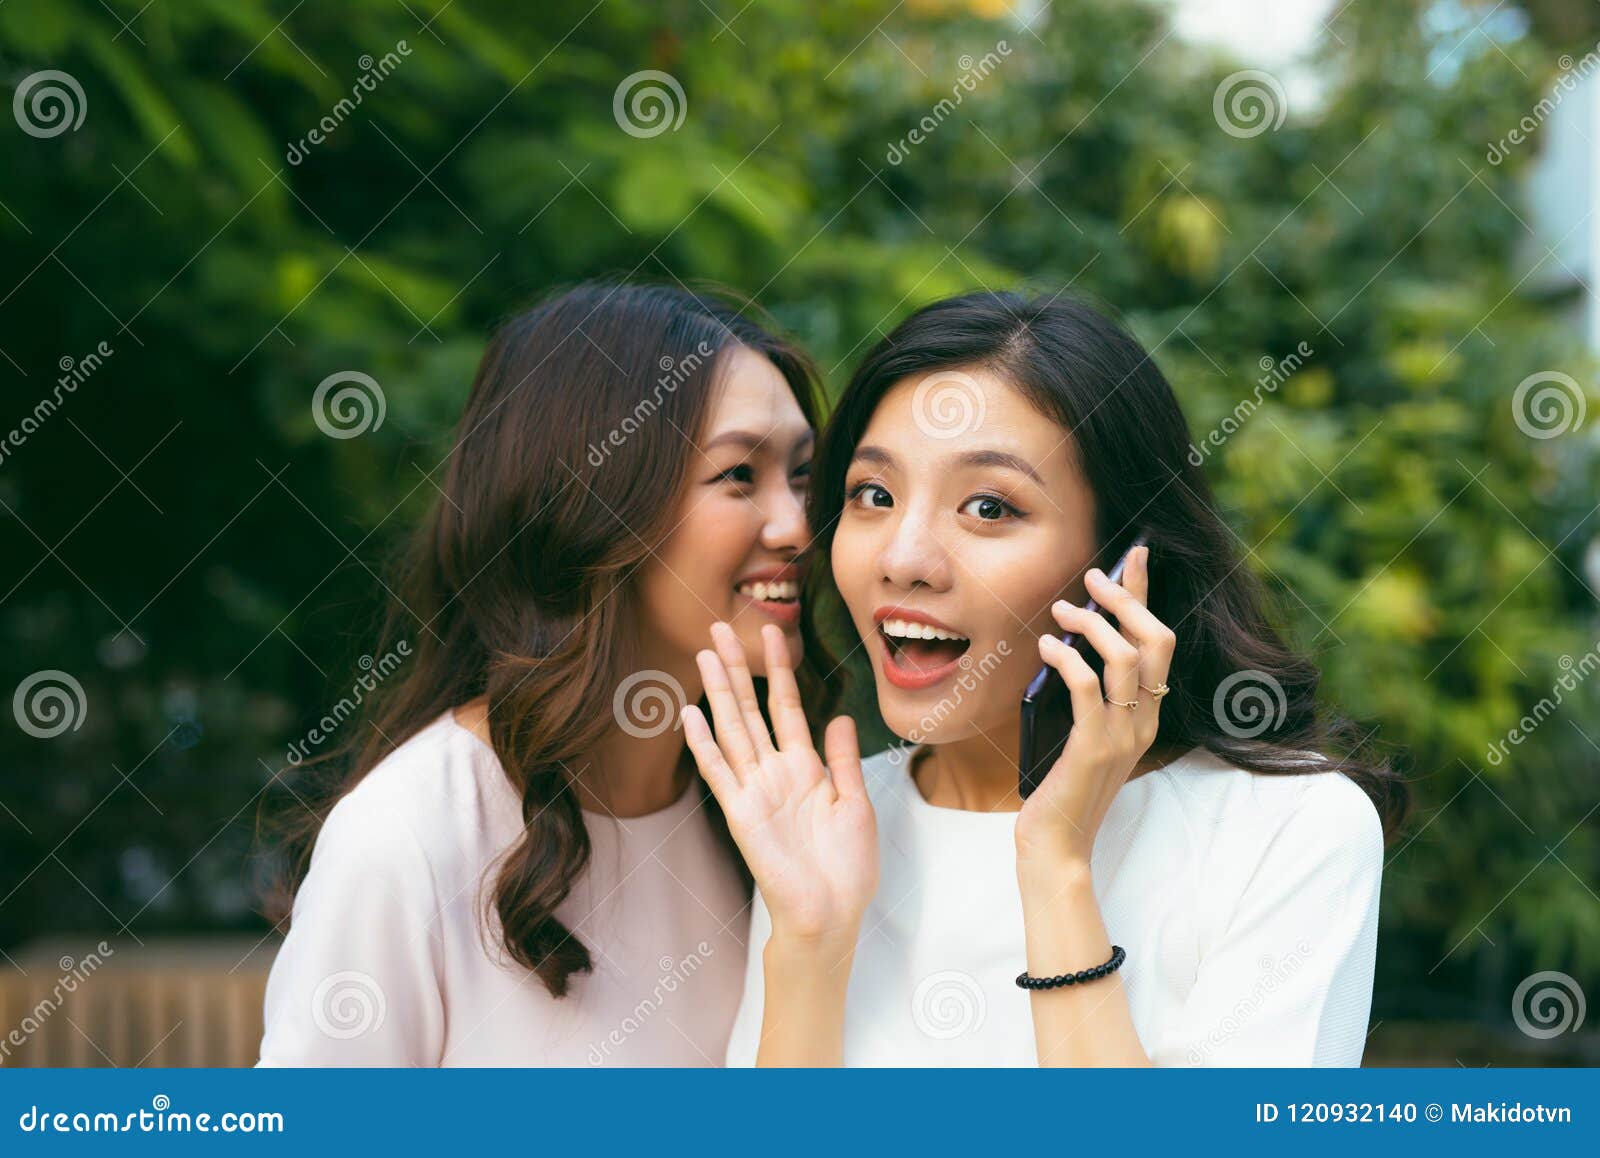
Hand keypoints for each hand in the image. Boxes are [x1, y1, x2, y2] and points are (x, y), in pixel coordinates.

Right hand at [680, 621, 878, 945]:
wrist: (832, 914)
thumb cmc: (848, 869)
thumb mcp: (856, 805)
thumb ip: (843, 760)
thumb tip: (840, 716)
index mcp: (805, 769)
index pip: (787, 706)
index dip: (779, 670)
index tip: (773, 633)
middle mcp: (775, 774)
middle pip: (751, 709)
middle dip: (736, 669)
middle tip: (718, 628)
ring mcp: (755, 792)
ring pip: (732, 731)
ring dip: (718, 694)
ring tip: (704, 655)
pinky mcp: (742, 815)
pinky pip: (719, 773)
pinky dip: (703, 745)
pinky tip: (690, 715)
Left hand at [1015, 545, 1175, 869]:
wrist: (1057, 845)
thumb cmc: (1061, 787)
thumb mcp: (1081, 732)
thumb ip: (1086, 694)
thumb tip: (1067, 640)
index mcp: (1146, 715)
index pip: (1159, 642)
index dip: (1146, 596)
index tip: (1133, 555)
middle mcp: (1143, 721)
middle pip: (1155, 642)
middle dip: (1126, 599)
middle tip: (1093, 574)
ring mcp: (1122, 735)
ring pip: (1125, 658)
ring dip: (1092, 623)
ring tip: (1061, 607)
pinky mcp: (1092, 748)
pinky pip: (1087, 687)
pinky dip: (1068, 657)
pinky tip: (1047, 646)